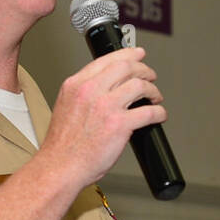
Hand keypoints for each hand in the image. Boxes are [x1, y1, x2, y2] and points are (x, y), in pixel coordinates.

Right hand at [38, 46, 166, 189]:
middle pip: (126, 67)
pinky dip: (159, 112)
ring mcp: (106, 106)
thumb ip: (85, 93)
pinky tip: (159, 115)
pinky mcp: (119, 124)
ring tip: (155, 96)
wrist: (60, 166)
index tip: (137, 54)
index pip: (107, 59)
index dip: (127, 54)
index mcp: (76, 84)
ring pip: (139, 85)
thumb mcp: (67, 106)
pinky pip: (148, 112)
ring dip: (153, 89)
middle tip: (150, 75)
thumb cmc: (63, 145)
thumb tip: (107, 87)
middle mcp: (90, 91)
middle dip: (144, 69)